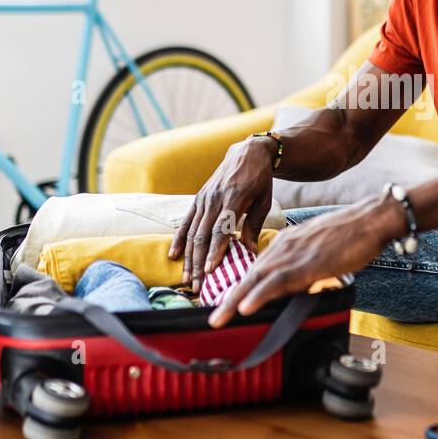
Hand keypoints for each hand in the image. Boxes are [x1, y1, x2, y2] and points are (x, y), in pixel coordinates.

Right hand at [168, 137, 276, 292]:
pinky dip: (178, 239)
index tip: (211, 270)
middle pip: (203, 235)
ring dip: (188, 257)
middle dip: (199, 262)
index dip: (215, 250)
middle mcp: (214, 199)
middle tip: (197, 285)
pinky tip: (173, 256)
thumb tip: (250, 252)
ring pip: (192, 232)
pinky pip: (185, 222)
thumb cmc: (260, 179)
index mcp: (234, 198)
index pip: (222, 229)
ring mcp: (203, 199)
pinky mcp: (197, 199)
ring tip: (186, 279)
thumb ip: (254, 225)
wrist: (247, 153)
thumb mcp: (264, 200)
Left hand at [207, 193, 405, 327]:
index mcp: (286, 243)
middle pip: (249, 275)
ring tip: (218, 318)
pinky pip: (278, 281)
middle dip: (228, 298)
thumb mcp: (320, 249)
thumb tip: (298, 283)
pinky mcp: (308, 264)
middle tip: (212, 317)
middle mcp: (284, 247)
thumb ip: (305, 264)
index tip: (226, 304)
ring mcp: (295, 255)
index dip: (239, 288)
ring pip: (257, 279)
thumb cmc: (352, 234)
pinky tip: (245, 306)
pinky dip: (259, 295)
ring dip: (234, 300)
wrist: (372, 220)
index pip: (256, 268)